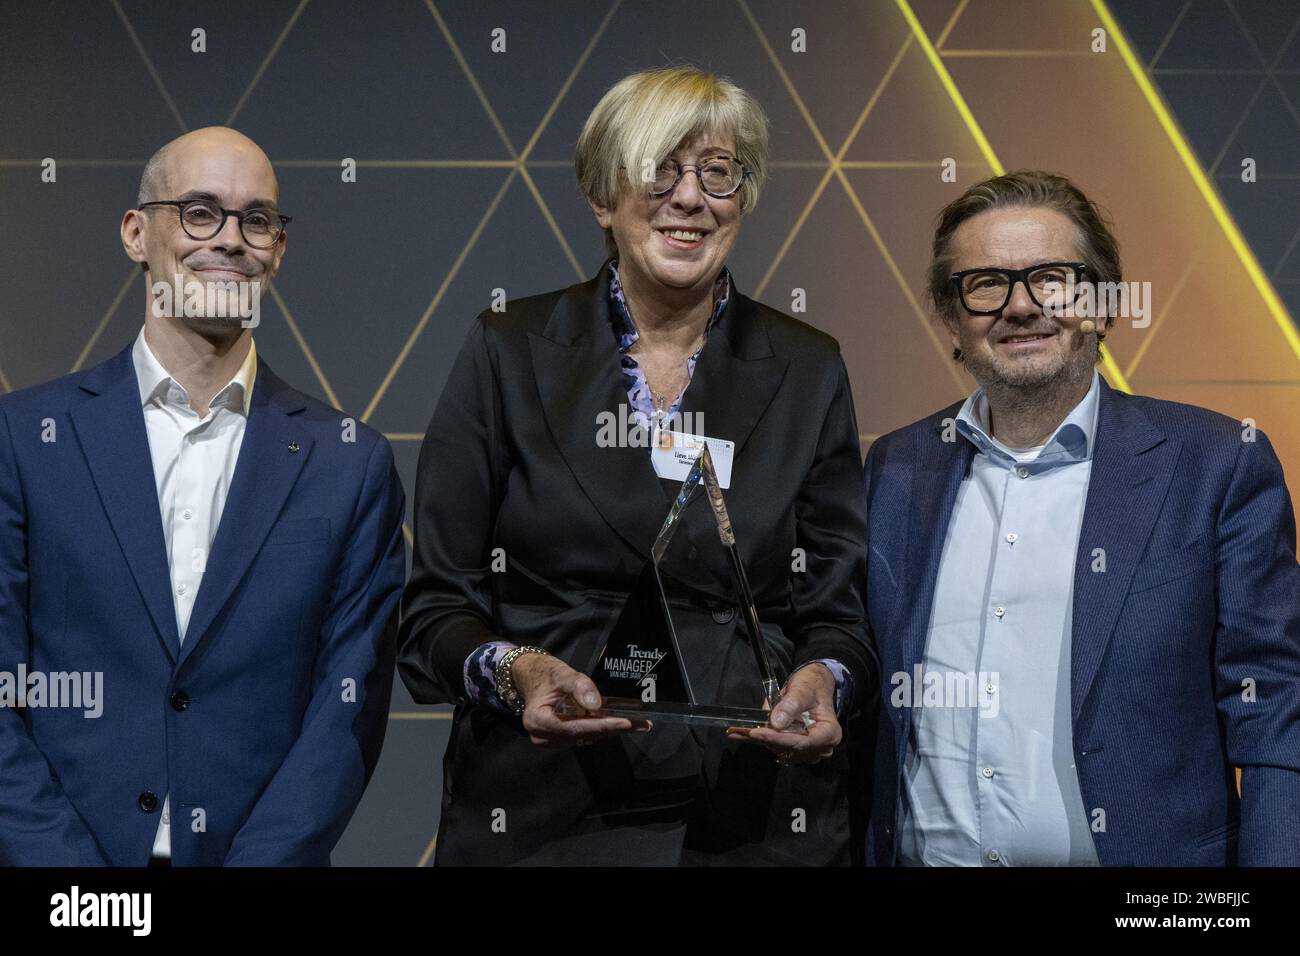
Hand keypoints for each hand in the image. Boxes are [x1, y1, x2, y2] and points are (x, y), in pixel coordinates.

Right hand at [512, 653, 650, 747]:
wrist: (532, 679)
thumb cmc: (545, 675)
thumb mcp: (561, 673)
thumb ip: (578, 686)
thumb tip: (596, 703)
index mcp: (538, 721)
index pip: (576, 727)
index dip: (602, 725)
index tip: (626, 722)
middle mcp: (543, 736)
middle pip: (583, 735)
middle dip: (612, 728)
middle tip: (641, 724)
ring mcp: (551, 741)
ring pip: (586, 737)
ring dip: (609, 729)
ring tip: (635, 722)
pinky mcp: (559, 740)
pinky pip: (584, 736)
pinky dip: (600, 728)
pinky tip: (616, 721)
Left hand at [725, 663, 840, 764]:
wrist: (814, 687)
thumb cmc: (812, 686)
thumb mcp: (802, 690)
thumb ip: (791, 705)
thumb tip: (776, 723)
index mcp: (830, 733)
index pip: (802, 742)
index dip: (778, 739)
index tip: (757, 733)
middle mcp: (821, 747)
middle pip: (790, 749)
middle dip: (765, 740)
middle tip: (741, 731)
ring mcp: (809, 751)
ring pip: (781, 750)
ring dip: (759, 741)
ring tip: (737, 732)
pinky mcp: (796, 749)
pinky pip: (777, 746)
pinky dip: (760, 739)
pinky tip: (741, 733)